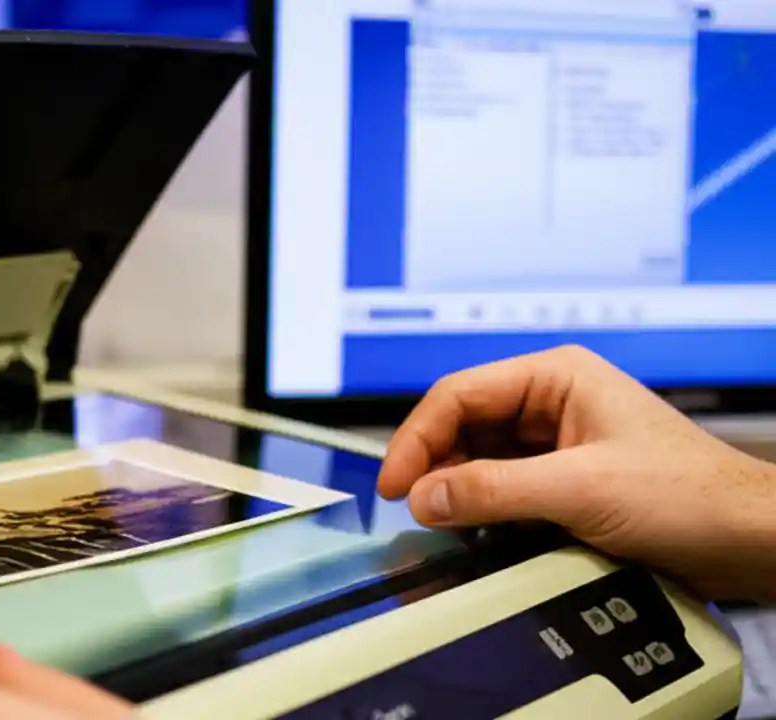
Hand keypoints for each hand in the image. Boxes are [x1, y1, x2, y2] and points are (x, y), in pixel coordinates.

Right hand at [378, 345, 775, 601]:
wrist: (744, 538)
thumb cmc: (690, 494)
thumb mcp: (579, 490)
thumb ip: (494, 491)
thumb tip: (425, 497)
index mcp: (556, 376)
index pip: (458, 395)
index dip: (417, 438)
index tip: (395, 483)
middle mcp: (551, 401)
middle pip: (462, 424)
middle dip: (433, 465)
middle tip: (412, 507)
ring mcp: (556, 440)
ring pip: (478, 457)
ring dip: (456, 488)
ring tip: (442, 521)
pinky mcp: (562, 478)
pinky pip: (501, 485)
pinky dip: (481, 506)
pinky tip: (475, 527)